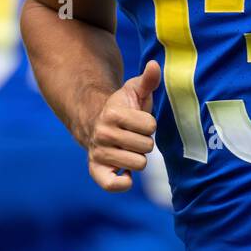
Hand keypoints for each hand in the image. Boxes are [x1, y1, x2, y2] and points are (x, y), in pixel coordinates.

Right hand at [86, 60, 160, 192]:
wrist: (96, 123)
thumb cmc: (123, 108)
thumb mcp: (134, 91)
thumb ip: (148, 80)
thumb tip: (155, 65)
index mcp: (113, 113)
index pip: (150, 125)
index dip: (149, 124)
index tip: (139, 121)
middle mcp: (103, 133)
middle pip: (147, 146)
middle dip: (145, 142)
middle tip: (133, 136)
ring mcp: (98, 153)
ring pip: (139, 164)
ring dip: (138, 158)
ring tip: (128, 149)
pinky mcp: (96, 171)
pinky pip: (113, 185)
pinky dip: (124, 181)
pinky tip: (125, 172)